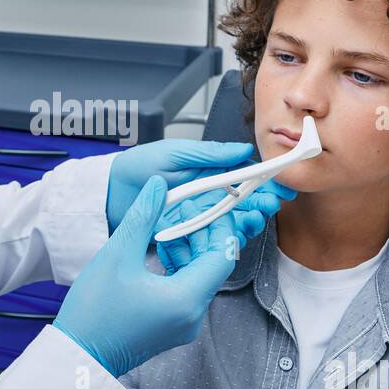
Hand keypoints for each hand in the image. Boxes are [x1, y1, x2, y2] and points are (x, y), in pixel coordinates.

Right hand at [54, 175, 248, 377]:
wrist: (76, 357)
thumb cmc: (93, 312)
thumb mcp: (117, 254)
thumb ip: (143, 216)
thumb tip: (160, 185)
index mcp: (187, 299)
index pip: (223, 254)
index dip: (216, 224)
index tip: (201, 204)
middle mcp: (194, 315)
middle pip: (213, 264)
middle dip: (199, 233)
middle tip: (178, 210)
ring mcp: (184, 324)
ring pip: (200, 276)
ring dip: (187, 249)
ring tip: (161, 231)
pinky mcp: (172, 327)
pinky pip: (187, 290)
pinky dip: (179, 268)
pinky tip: (156, 253)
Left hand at [106, 139, 296, 243]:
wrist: (109, 195)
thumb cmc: (138, 168)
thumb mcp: (174, 154)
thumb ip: (208, 154)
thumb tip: (241, 149)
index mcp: (208, 174)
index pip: (243, 177)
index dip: (263, 182)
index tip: (279, 185)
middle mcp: (206, 196)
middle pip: (242, 203)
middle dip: (259, 205)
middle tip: (269, 206)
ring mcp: (197, 217)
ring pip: (231, 223)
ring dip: (246, 222)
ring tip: (253, 220)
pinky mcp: (186, 237)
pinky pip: (210, 240)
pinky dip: (224, 239)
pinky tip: (232, 236)